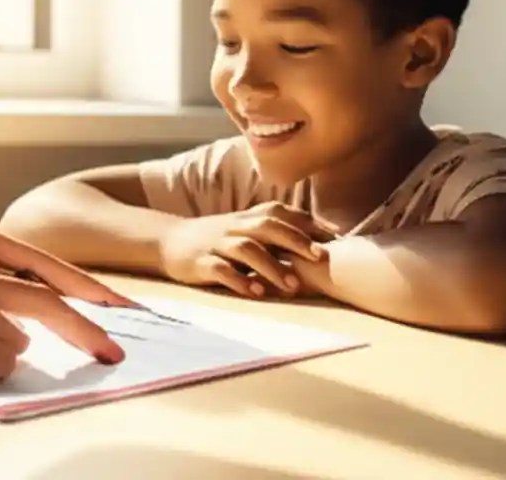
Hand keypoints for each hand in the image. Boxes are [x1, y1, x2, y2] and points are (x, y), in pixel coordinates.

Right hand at [158, 202, 332, 298]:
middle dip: (295, 240)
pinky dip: (239, 280)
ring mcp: (216, 244)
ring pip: (246, 249)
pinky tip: (256, 293)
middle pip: (267, 226)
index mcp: (247, 217)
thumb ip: (274, 233)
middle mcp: (234, 227)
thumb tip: (319, 244)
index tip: (336, 238)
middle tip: (319, 257)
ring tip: (291, 285)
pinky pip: (221, 269)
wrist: (168, 241)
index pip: (282, 213)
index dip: (308, 223)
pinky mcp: (200, 262)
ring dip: (271, 266)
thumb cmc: (217, 239)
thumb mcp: (244, 229)